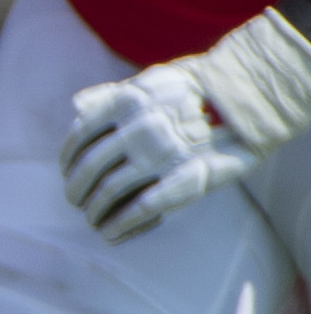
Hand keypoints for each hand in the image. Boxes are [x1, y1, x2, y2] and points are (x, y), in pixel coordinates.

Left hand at [61, 4, 310, 241]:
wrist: (248, 102)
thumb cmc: (196, 90)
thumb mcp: (151, 82)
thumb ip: (114, 94)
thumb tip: (77, 107)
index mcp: (125, 103)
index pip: (79, 136)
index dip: (67, 159)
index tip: (66, 171)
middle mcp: (138, 129)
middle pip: (89, 167)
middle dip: (76, 189)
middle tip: (75, 200)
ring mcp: (161, 155)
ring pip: (108, 191)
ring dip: (94, 210)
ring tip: (92, 218)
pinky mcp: (185, 179)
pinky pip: (141, 208)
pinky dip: (119, 224)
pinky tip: (110, 232)